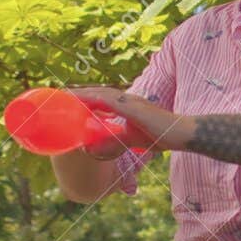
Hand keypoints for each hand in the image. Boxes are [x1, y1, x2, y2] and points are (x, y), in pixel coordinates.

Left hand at [69, 86, 185, 153]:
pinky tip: (83, 98)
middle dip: (79, 93)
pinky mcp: (133, 108)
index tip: (68, 100)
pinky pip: (109, 100)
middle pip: (97, 92)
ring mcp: (130, 102)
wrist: (180, 133)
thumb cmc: (161, 135)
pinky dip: (95, 99)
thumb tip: (98, 148)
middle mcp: (126, 100)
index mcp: (126, 106)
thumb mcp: (133, 139)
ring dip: (82, 93)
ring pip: (100, 93)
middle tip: (60, 94)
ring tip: (65, 94)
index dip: (84, 98)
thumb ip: (117, 140)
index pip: (101, 98)